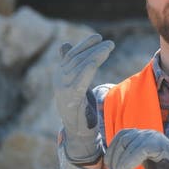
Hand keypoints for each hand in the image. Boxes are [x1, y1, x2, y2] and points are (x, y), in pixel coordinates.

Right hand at [55, 34, 113, 163]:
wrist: (77, 131)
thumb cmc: (78, 106)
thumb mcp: (75, 83)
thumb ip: (72, 66)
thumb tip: (65, 45)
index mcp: (60, 76)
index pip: (71, 56)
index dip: (84, 45)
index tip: (98, 37)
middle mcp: (59, 81)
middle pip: (75, 59)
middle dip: (92, 48)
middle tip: (108, 42)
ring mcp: (62, 90)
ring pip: (79, 66)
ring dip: (95, 55)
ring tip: (109, 47)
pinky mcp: (70, 99)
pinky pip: (80, 79)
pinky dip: (89, 67)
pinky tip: (97, 61)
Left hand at [105, 129, 168, 168]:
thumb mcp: (145, 160)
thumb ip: (133, 155)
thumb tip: (113, 160)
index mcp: (146, 136)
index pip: (123, 134)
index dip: (112, 148)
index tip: (108, 163)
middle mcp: (150, 133)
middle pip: (124, 138)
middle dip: (115, 157)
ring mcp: (156, 138)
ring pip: (130, 143)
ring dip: (120, 162)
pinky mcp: (161, 146)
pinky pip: (140, 150)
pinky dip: (128, 163)